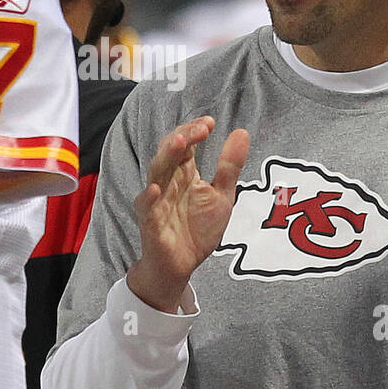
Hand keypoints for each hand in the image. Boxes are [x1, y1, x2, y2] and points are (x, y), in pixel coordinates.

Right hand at [127, 117, 248, 313]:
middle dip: (184, 137)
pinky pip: (146, 207)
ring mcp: (157, 200)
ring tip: (179, 143)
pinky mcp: (150, 221)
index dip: (195, 130)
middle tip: (200, 129)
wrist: (183, 265)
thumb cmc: (197, 228)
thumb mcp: (222, 195)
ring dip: (167, 157)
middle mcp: (168, 181)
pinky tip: (155, 189)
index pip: (186, 143)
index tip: (210, 123)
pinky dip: (149, 197)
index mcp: (184, 173)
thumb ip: (229, 166)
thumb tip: (241, 132)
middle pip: (170, 152)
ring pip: (157, 172)